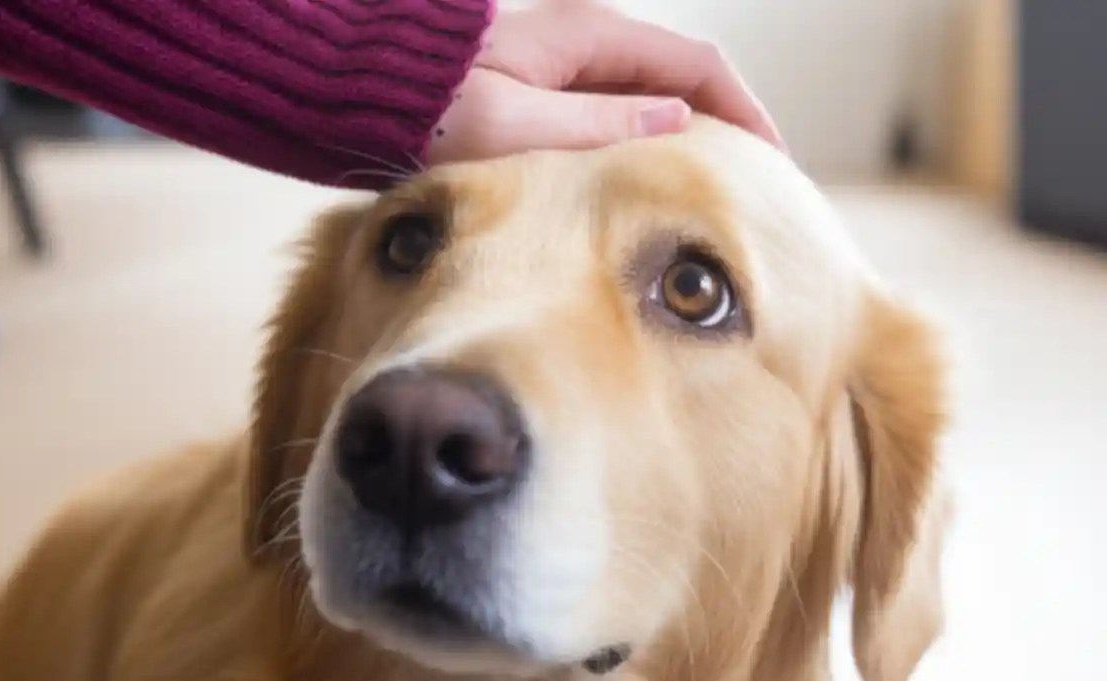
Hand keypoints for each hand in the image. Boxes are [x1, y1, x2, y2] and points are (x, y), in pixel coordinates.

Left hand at [426, 0, 784, 165]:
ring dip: (686, 137)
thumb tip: (676, 124)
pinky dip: (644, 143)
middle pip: (680, 80)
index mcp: (589, 37)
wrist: (359, 88)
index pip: (697, 66)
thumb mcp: (514, 123)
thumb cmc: (426, 106)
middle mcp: (584, 41)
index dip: (745, 111)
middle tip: (752, 184)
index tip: (773, 161)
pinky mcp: (543, 90)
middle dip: (725, 126)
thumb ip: (594, 123)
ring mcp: (564, 65)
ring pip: (649, 98)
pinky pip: (614, 112)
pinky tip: (647, 182)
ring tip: (710, 191)